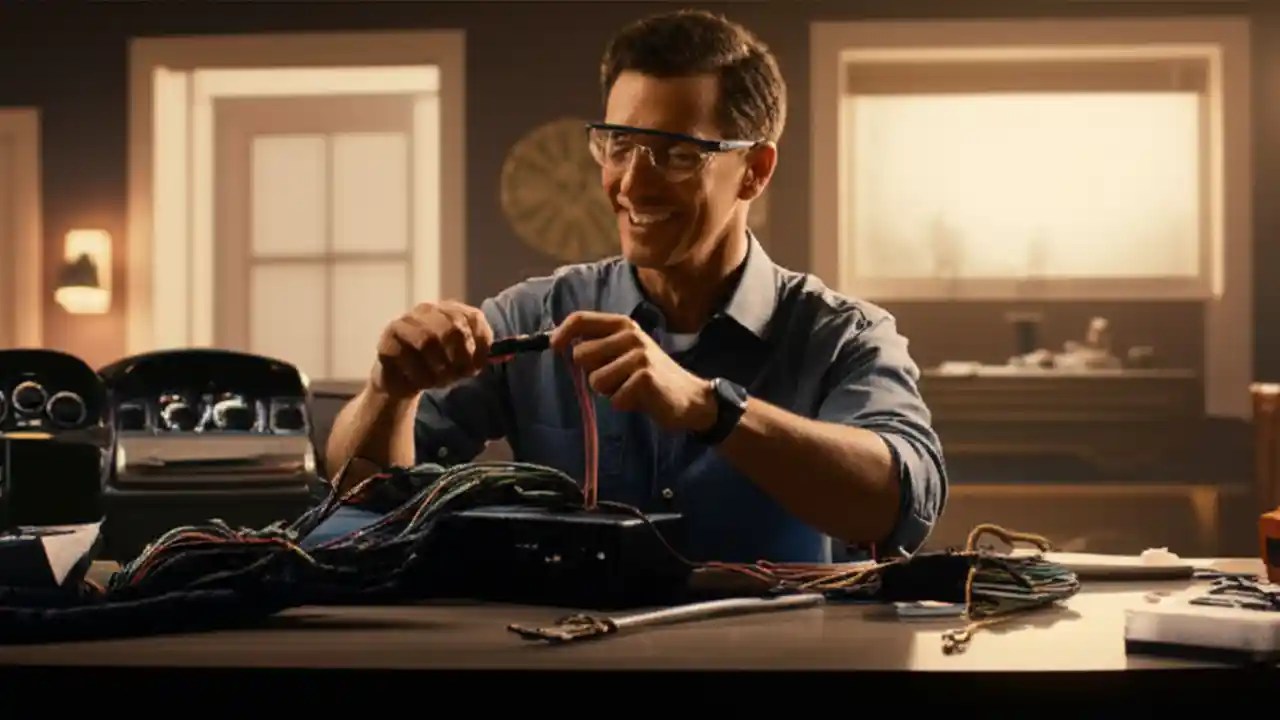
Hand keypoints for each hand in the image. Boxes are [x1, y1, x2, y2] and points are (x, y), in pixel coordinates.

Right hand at [370, 301, 493, 398]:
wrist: (404, 382)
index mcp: (450, 311)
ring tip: (439, 381)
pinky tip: (421, 382)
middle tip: (458, 376)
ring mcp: (405, 323)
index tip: (477, 366)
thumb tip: (506, 352)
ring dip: (438, 368)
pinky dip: (419, 376)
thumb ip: (483, 354)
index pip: (473, 318)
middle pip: (452, 328)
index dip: (480, 344)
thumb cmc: (439, 367)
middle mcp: (427, 310)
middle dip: (459, 359)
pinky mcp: (387, 342)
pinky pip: (407, 358)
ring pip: (428, 341)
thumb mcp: (466, 362)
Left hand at [550, 311, 715, 431]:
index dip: (561, 333)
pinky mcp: (645, 378)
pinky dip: (623, 403)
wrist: (689, 396)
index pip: (580, 319)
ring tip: (629, 388)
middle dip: (591, 373)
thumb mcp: (624, 351)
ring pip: (595, 380)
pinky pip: (614, 398)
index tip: (554, 347)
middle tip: (616, 378)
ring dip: (609, 391)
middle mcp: (630, 335)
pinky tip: (641, 398)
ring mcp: (639, 355)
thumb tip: (557, 343)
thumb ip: (597, 345)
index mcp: (622, 324)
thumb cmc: (649, 375)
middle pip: (581, 355)